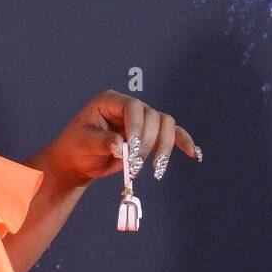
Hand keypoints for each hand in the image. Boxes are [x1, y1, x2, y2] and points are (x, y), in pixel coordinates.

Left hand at [40, 89, 201, 187]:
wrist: (78, 161)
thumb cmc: (77, 148)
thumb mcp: (84, 144)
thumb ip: (102, 143)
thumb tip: (120, 146)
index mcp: (110, 101)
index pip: (133, 107)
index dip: (137, 127)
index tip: (132, 149)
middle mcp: (130, 107)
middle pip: (153, 117)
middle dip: (147, 144)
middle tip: (135, 166)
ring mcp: (142, 120)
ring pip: (166, 126)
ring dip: (165, 148)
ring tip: (156, 170)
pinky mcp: (150, 135)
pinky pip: (172, 135)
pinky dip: (183, 143)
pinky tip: (194, 154)